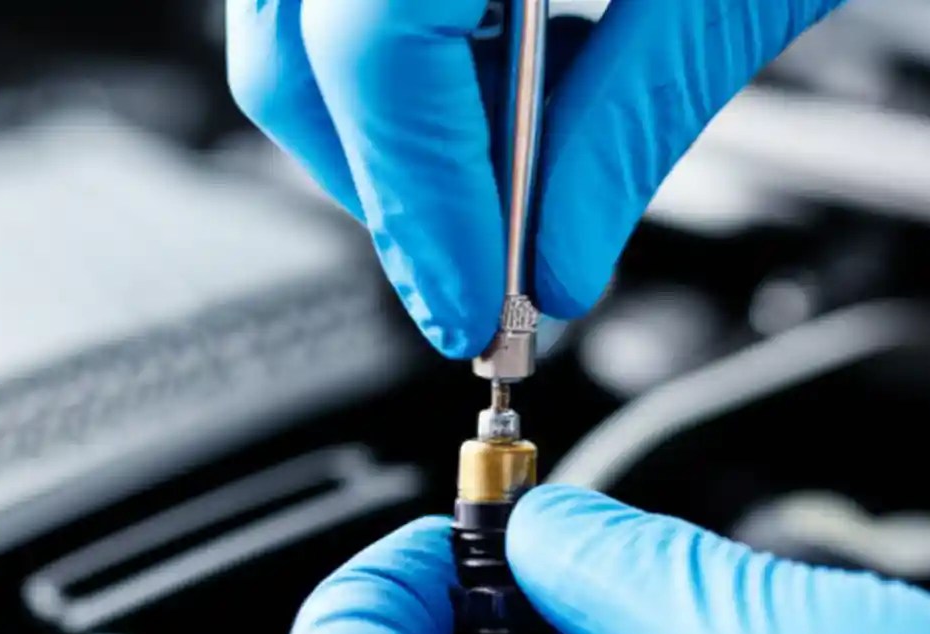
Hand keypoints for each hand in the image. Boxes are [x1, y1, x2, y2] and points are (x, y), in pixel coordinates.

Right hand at [227, 0, 846, 358]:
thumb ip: (635, 118)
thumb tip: (559, 259)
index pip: (372, 50)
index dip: (421, 206)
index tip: (478, 309)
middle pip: (294, 50)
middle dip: (396, 186)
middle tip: (496, 261)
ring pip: (294, 21)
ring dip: (394, 124)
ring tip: (523, 152)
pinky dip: (403, 52)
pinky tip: (506, 68)